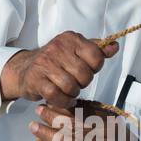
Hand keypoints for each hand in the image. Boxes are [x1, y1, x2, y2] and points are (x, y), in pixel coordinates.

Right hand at [0, 31, 118, 109]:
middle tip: (76, 82)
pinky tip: (62, 98)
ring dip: (73, 93)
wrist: (25, 69)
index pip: (96, 56)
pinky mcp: (36, 79)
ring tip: (69, 90)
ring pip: (71, 86)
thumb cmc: (56, 61)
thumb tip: (115, 47)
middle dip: (83, 83)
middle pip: (85, 74)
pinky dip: (63, 101)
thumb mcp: (76, 51)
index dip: (94, 68)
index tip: (86, 69)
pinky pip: (56, 95)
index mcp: (70, 39)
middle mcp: (57, 48)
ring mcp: (45, 63)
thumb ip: (97, 49)